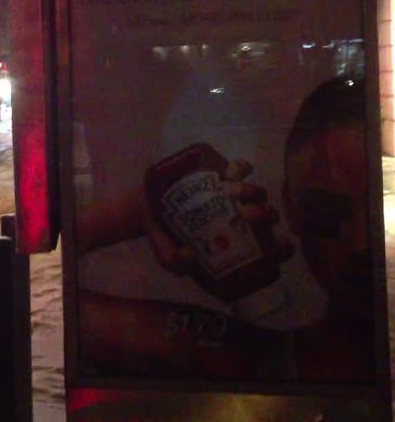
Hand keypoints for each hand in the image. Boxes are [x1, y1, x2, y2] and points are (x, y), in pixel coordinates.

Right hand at [147, 160, 293, 276]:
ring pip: (259, 193)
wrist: (145, 209)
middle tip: (247, 215)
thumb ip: (176, 262)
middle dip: (265, 214)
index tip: (279, 244)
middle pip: (268, 216)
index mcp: (237, 243)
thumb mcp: (168, 257)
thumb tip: (190, 255)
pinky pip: (240, 168)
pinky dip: (241, 168)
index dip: (284, 248)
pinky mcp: (221, 175)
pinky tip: (231, 172)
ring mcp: (233, 197)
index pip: (273, 248)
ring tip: (234, 191)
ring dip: (253, 191)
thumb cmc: (164, 237)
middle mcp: (241, 219)